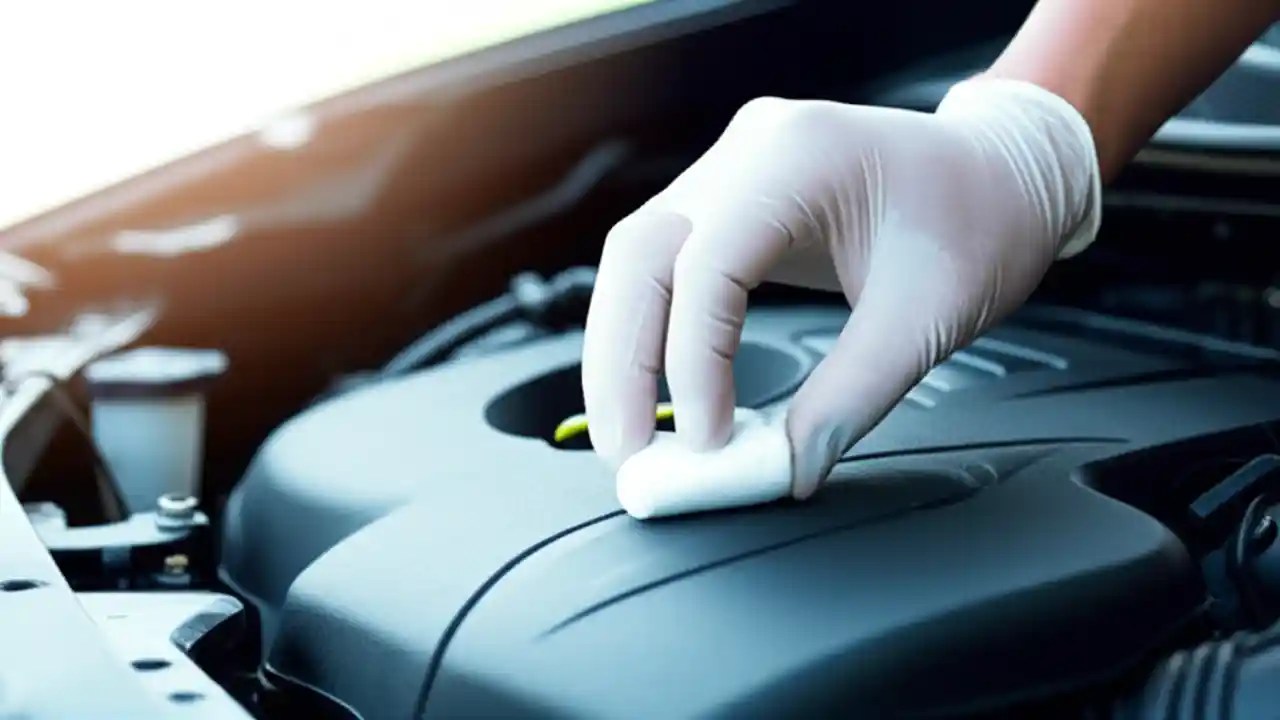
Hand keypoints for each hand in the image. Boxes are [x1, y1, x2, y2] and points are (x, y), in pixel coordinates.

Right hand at [582, 78, 1099, 499]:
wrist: (1006, 173)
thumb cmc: (983, 220)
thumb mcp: (928, 317)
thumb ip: (851, 397)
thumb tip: (786, 470)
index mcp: (800, 156)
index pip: (708, 263)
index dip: (693, 361)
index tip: (708, 441)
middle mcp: (748, 150)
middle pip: (638, 255)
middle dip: (621, 363)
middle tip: (628, 452)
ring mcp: (730, 169)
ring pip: (633, 258)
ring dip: (621, 351)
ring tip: (629, 432)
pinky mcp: (728, 199)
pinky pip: (662, 262)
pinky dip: (649, 329)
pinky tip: (653, 384)